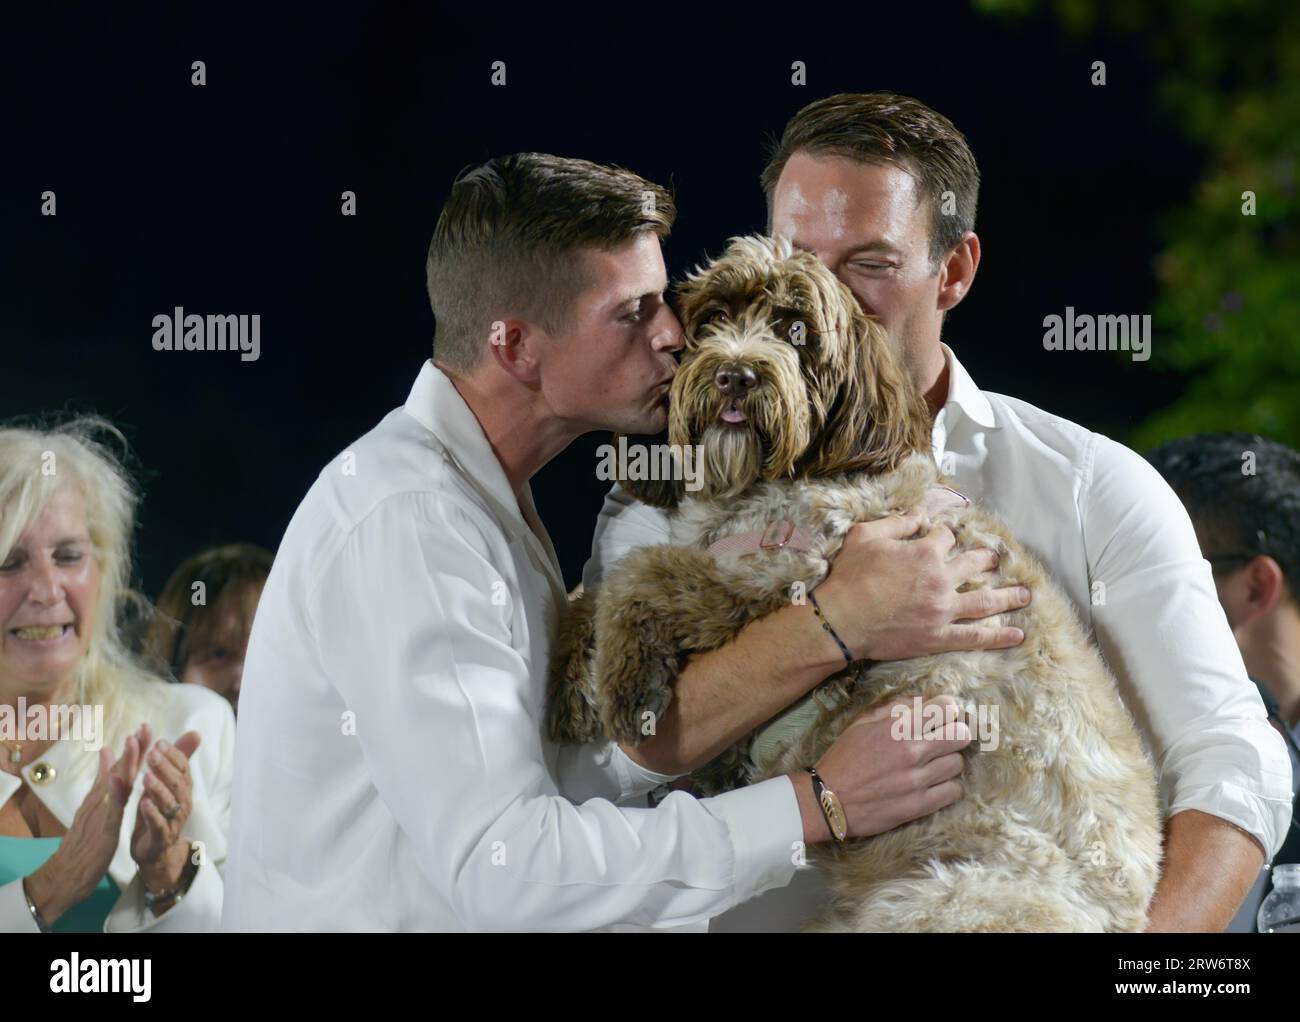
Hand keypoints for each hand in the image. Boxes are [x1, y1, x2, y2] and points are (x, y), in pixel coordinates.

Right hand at [25, 725, 147, 923]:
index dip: (134, 750)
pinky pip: (109, 811)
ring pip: (114, 786)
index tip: (145, 728)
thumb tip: (106, 753)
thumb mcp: (94, 808)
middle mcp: (100, 800)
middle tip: (144, 727)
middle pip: (118, 771)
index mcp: (102, 796)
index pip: (120, 769)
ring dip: (124, 763)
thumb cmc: (83, 840)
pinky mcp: (102, 830)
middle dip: (133, 749)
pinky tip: (118, 780)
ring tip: (133, 742)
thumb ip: (101, 781)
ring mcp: (100, 814)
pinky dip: (114, 795)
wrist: (66, 873)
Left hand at [131, 731, 200, 895]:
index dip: (173, 755)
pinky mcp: (161, 839)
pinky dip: (152, 815)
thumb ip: (178, 760)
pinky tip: (143, 804)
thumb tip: (196, 733)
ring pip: (169, 803)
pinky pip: (159, 826)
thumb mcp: (168, 784)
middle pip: (177, 783)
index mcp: (183, 789)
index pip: (183, 768)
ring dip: (158, 789)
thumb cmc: (160, 812)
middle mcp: (183, 804)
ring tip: (146, 776)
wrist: (157, 852)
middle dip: (165, 767)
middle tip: (151, 753)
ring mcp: (173, 822)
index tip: (158, 742)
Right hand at [793, 695, 970, 843]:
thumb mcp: (862, 723)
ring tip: (935, 765)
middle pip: (961, 735)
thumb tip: (925, 700)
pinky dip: (947, 787)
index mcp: (896, 727)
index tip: (942, 715)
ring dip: (948, 762)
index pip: (946, 707)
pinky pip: (953, 792)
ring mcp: (917, 780)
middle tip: (944, 739)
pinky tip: (934, 785)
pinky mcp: (918, 806)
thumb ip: (895, 707)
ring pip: (958, 764)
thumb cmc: (844, 757)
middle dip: (955, 734)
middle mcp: (911, 751)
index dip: (948, 708)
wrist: (826, 799)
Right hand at [815, 509, 1029, 661]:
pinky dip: (998, 637)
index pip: (945, 537)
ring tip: (1026, 595)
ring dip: (1008, 597)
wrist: (840, 620)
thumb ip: (896, 523)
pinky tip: (1017, 635)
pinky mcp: (938, 637)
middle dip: (986, 559)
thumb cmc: (850, 576)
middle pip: (974, 565)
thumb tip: (919, 514)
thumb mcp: (866, 536)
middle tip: (996, 559)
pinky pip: (974, 637)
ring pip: (984, 601)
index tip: (940, 538)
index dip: (943, 536)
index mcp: (925, 553)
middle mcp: (941, 579)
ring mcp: (943, 610)